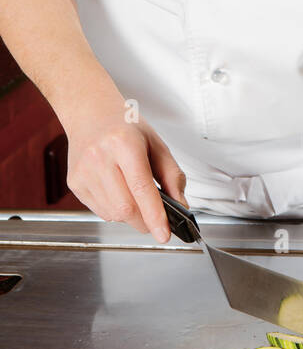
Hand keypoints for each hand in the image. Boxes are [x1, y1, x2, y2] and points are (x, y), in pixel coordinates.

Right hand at [64, 91, 187, 242]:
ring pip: (112, 214)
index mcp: (123, 143)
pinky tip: (118, 192)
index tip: (164, 234)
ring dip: (130, 216)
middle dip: (145, 220)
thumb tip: (181, 206)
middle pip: (125, 207)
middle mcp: (99, 157)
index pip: (141, 188)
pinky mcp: (74, 183)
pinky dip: (115, 211)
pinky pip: (100, 211)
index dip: (154, 215)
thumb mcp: (157, 144)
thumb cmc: (126, 127)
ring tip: (133, 193)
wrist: (91, 113)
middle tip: (155, 216)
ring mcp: (83, 172)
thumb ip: (172, 176)